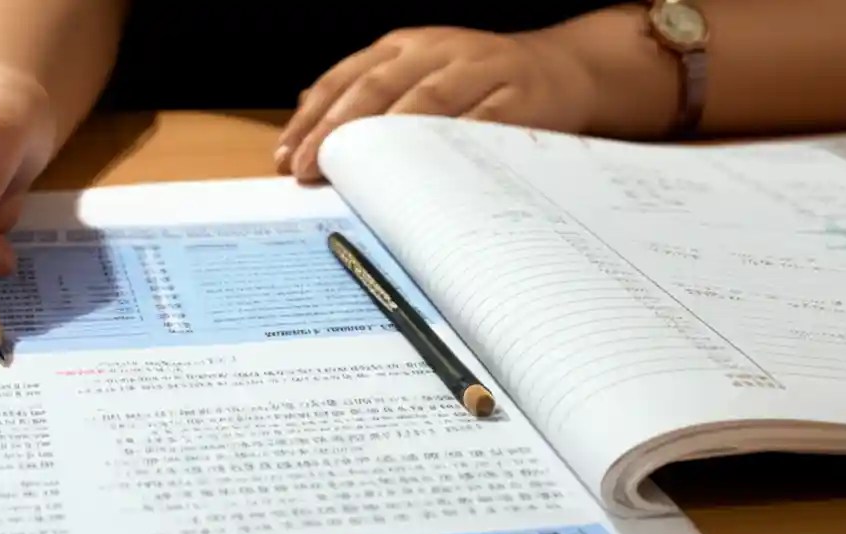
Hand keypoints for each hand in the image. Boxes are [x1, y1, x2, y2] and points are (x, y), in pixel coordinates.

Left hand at [275, 27, 595, 180]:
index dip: (313, 117)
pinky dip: (452, 147)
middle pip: (376, 88)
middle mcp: (437, 50)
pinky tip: (426, 175)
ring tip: (356, 176)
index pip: (346, 78)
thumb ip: (366, 96)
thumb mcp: (417, 76)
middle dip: (336, 131)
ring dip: (385, 142)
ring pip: (425, 102)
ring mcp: (480, 70)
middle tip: (306, 170)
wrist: (560, 69)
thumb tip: (305, 118)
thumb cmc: (476, 83)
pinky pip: (481, 124)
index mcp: (404, 45)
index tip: (285, 155)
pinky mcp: (519, 96)